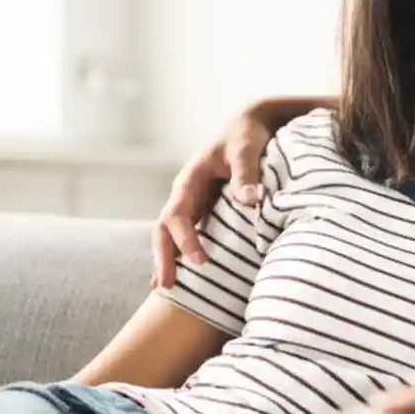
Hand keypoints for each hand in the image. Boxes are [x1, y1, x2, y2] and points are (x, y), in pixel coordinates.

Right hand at [150, 110, 271, 287]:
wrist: (249, 124)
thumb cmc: (246, 135)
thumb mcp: (246, 150)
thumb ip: (246, 173)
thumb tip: (250, 200)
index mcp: (190, 179)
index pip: (177, 215)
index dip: (185, 239)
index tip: (200, 260)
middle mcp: (185, 194)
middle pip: (164, 229)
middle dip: (163, 257)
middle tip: (166, 286)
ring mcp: (192, 203)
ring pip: (171, 235)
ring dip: (167, 260)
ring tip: (165, 290)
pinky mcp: (204, 209)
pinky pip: (188, 235)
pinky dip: (181, 254)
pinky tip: (181, 276)